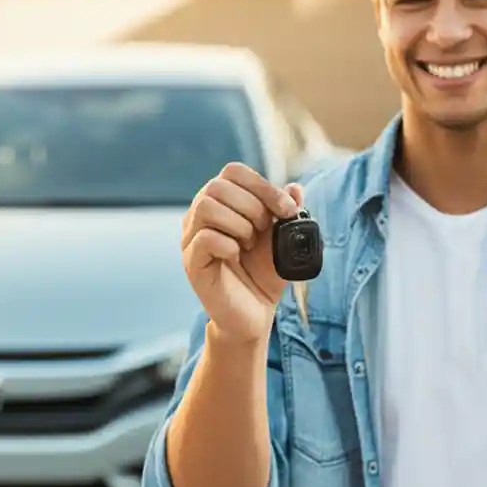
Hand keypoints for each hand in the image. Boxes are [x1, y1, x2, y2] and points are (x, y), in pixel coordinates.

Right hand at [181, 162, 303, 343]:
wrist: (255, 314)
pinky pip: (204, 239)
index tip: (286, 209)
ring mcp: (192, 239)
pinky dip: (228, 244)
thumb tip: (295, 188)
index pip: (233, 171)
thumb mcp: (283, 239)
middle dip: (251, 206)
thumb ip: (288, 212)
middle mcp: (201, 216)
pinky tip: (237, 256)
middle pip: (216, 185)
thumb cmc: (264, 274)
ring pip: (206, 207)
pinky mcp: (192, 263)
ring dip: (237, 224)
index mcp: (222, 203)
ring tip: (248, 244)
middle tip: (264, 230)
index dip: (262, 185)